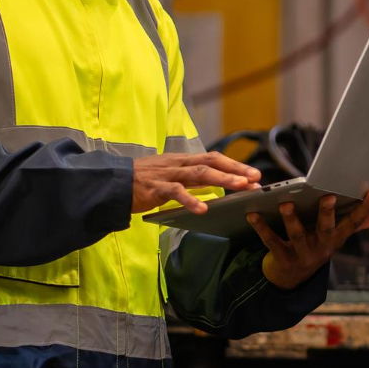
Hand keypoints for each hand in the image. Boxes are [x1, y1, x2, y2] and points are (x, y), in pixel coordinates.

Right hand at [131, 152, 261, 213]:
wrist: (113, 182)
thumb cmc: (144, 181)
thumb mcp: (171, 175)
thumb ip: (191, 180)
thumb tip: (215, 184)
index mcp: (183, 161)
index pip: (213, 158)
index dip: (234, 165)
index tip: (253, 174)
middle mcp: (178, 164)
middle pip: (211, 162)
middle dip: (235, 170)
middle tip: (254, 178)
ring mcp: (167, 174)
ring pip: (198, 173)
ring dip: (221, 179)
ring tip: (239, 186)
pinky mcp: (155, 188)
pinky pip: (175, 192)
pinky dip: (190, 200)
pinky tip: (202, 209)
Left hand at [248, 190, 368, 289]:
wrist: (291, 281)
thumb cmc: (313, 250)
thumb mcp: (333, 240)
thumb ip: (352, 227)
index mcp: (334, 240)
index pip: (353, 223)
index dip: (365, 208)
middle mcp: (321, 248)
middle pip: (326, 229)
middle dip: (327, 213)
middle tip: (329, 197)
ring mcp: (302, 255)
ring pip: (297, 236)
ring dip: (292, 219)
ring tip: (286, 204)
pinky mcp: (283, 259)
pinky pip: (272, 242)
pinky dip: (262, 228)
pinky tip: (253, 215)